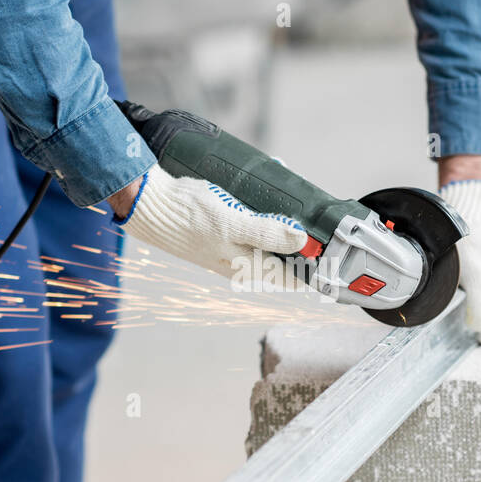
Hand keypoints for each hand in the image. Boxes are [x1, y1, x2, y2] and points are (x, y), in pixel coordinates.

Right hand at [111, 165, 307, 278]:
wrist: (149, 204)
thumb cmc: (188, 214)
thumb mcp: (232, 222)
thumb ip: (266, 233)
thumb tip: (300, 241)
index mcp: (243, 266)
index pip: (288, 277)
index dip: (311, 270)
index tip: (331, 259)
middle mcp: (237, 261)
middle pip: (280, 262)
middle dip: (299, 248)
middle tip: (317, 232)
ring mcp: (227, 248)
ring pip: (265, 247)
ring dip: (282, 231)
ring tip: (295, 217)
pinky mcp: (218, 232)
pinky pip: (249, 230)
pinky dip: (263, 220)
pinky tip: (265, 205)